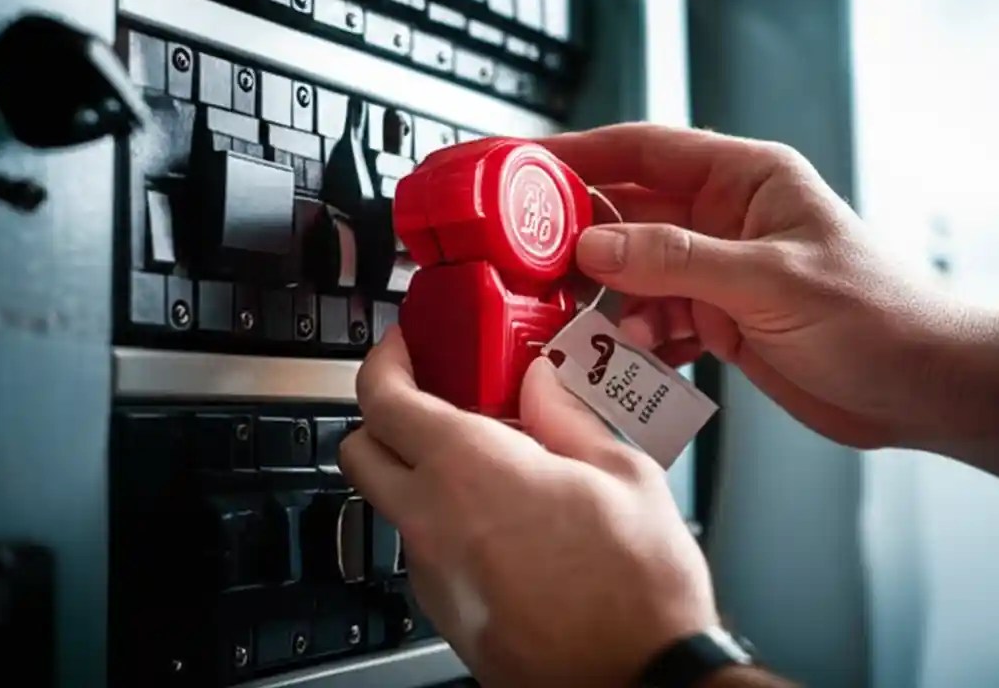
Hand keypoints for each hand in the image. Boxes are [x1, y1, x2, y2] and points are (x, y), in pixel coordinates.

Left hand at [340, 328, 718, 687]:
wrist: (637, 684)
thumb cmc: (637, 592)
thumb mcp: (624, 474)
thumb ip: (568, 414)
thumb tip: (543, 380)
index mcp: (469, 468)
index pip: (381, 396)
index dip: (385, 358)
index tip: (406, 344)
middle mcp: (432, 521)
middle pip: (360, 449)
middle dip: (384, 414)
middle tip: (435, 397)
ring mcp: (432, 573)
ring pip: (392, 503)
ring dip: (421, 473)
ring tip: (492, 461)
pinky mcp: (445, 612)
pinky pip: (424, 548)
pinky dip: (446, 522)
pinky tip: (507, 519)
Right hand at [541, 123, 961, 447]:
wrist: (922, 389)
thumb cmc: (879, 316)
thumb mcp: (770, 280)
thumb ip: (678, 262)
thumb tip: (597, 245)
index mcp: (746, 180)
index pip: (646, 151)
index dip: (581, 154)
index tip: (527, 167)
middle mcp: (726, 220)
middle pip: (630, 215)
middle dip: (582, 238)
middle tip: (530, 259)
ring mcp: (719, 273)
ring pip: (635, 275)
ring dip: (609, 300)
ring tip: (588, 323)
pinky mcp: (719, 321)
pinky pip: (656, 321)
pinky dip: (638, 340)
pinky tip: (630, 356)